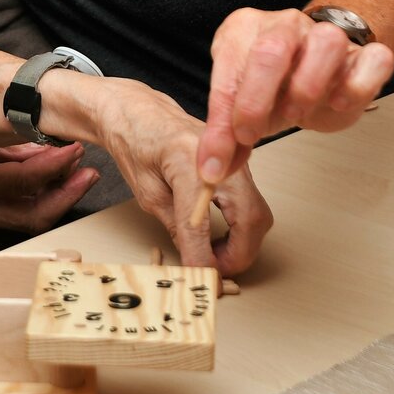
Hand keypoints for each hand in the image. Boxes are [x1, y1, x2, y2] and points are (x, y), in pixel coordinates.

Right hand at [0, 141, 97, 233]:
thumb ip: (0, 142)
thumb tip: (42, 140)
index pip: (23, 182)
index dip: (55, 167)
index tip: (74, 149)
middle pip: (32, 214)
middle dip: (67, 193)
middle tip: (88, 171)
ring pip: (27, 219)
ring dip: (58, 198)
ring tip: (79, 176)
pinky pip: (13, 215)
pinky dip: (36, 200)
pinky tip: (51, 182)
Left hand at [79, 76, 271, 275]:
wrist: (140, 112)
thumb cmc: (136, 142)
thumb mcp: (146, 192)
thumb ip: (176, 227)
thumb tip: (195, 262)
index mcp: (188, 160)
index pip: (201, 224)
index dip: (202, 260)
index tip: (202, 281)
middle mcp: (221, 156)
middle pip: (250, 219)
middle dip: (238, 256)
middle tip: (215, 273)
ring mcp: (235, 159)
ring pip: (258, 213)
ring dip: (242, 244)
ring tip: (214, 256)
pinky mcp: (239, 164)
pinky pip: (252, 202)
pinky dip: (242, 227)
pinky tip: (221, 238)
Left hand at [199, 7, 393, 180]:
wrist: (317, 68)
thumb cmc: (273, 87)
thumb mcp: (242, 109)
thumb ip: (228, 136)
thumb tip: (213, 171)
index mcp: (245, 30)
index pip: (229, 68)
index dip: (223, 116)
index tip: (218, 156)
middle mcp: (285, 25)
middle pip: (272, 50)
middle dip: (256, 101)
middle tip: (250, 136)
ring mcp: (328, 34)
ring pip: (326, 44)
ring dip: (307, 87)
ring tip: (296, 113)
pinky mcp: (365, 53)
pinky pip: (374, 59)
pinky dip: (358, 85)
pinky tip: (339, 103)